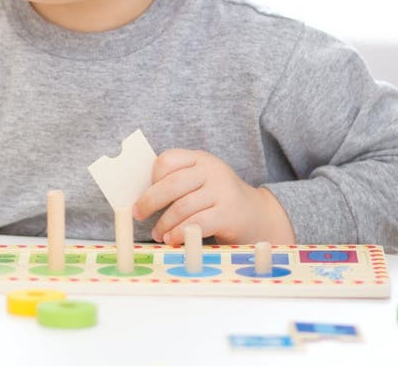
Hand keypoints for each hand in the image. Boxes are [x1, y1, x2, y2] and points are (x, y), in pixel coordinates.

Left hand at [132, 149, 294, 244]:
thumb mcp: (200, 181)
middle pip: (172, 183)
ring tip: (157, 233)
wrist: (258, 216)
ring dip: (164, 223)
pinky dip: (179, 233)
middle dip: (150, 201)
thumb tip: (140, 198)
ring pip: (182, 206)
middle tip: (138, 213)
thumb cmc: (218, 199)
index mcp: (200, 158)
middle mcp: (211, 170)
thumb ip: (177, 182)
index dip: (152, 176)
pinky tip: (172, 239)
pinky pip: (196, 223)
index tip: (144, 192)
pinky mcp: (229, 214)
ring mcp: (222, 191)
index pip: (168, 159)